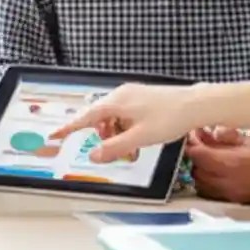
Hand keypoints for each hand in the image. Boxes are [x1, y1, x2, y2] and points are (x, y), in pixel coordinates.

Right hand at [50, 83, 199, 161]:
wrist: (195, 104)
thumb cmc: (168, 119)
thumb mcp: (139, 139)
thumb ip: (114, 148)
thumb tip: (92, 156)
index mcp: (116, 102)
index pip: (85, 117)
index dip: (70, 128)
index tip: (54, 135)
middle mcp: (120, 94)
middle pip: (98, 116)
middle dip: (102, 134)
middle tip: (117, 151)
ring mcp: (131, 94)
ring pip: (112, 115)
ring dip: (115, 132)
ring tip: (131, 146)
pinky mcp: (142, 96)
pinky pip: (123, 112)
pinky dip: (124, 126)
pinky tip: (139, 135)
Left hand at [188, 131, 249, 203]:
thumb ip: (228, 136)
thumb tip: (211, 131)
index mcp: (231, 164)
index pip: (198, 155)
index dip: (192, 142)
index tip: (194, 133)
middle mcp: (228, 182)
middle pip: (196, 170)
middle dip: (195, 155)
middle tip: (201, 140)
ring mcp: (232, 193)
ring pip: (202, 183)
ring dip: (200, 168)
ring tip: (209, 153)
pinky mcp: (236, 199)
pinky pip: (213, 190)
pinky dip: (209, 180)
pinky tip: (218, 168)